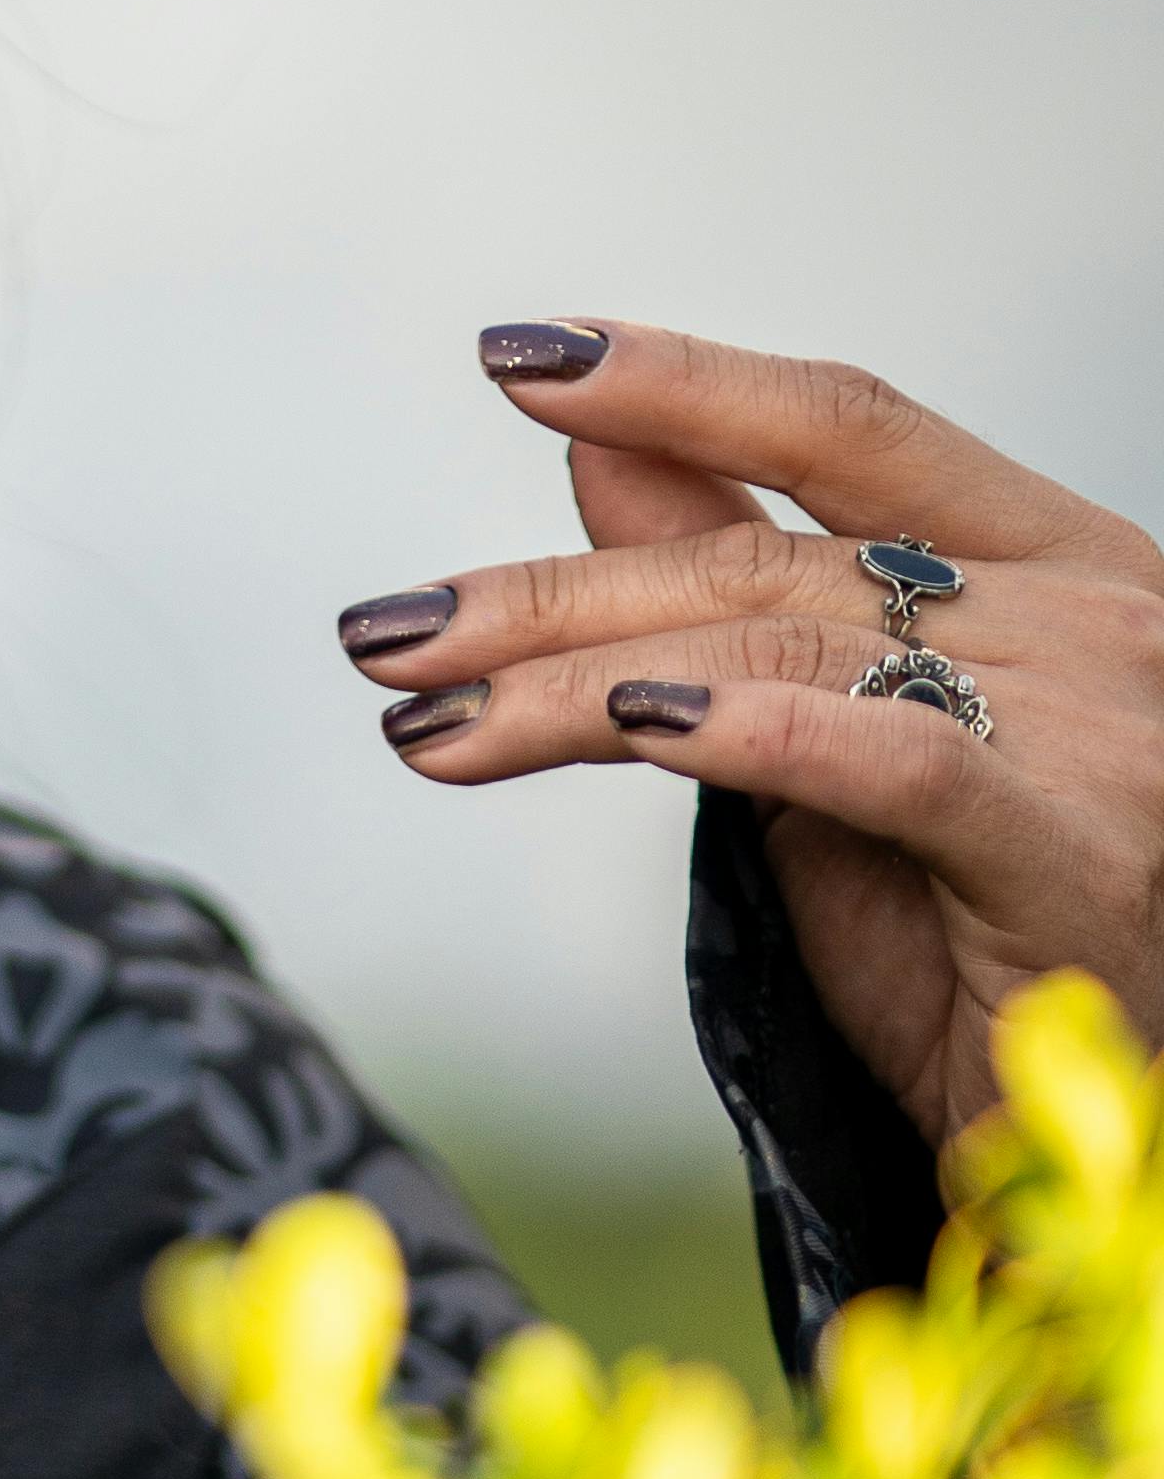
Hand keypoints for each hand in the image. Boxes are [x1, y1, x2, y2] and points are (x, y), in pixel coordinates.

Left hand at [333, 320, 1163, 1153]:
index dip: (680, 379)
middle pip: (767, 561)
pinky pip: (896, 760)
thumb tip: (604, 458)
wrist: (1118, 1122)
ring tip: (431, 716)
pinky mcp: (1077, 847)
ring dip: (575, 685)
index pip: (847, 428)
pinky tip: (632, 725)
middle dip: (549, 600)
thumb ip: (743, 606)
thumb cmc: (993, 947)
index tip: (515, 356)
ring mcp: (1100, 723)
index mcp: (1050, 565)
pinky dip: (753, 732)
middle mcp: (1090, 615)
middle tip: (387, 634)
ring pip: (788, 652)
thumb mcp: (842, 751)